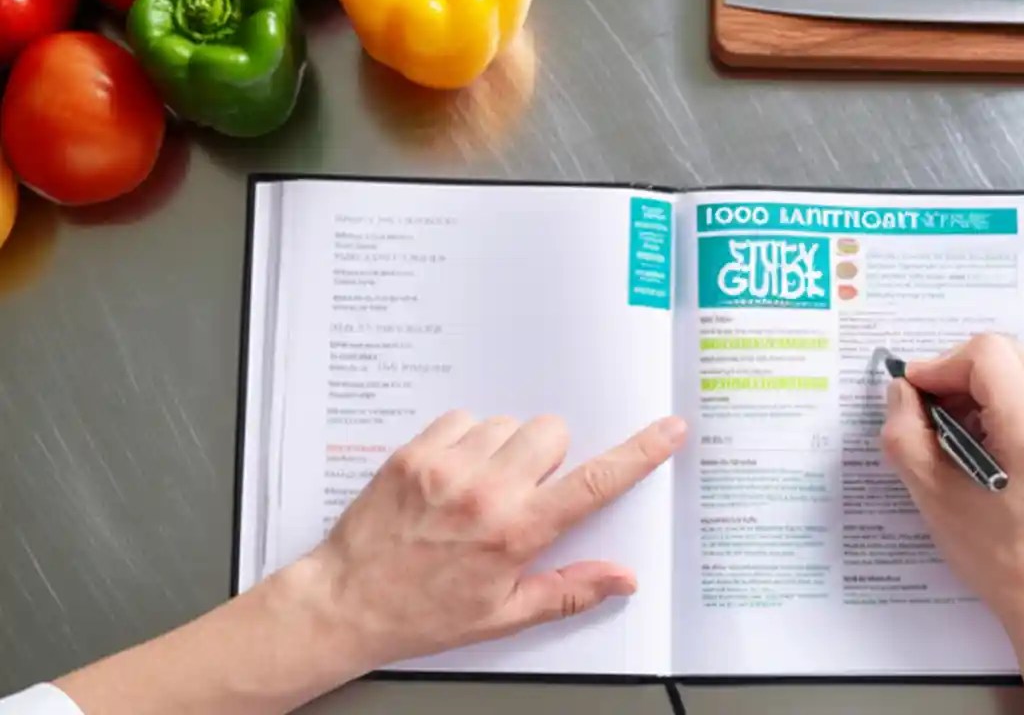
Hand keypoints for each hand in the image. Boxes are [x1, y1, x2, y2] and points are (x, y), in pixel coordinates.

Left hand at [302, 410, 686, 670]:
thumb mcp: (504, 614)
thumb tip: (624, 577)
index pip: (594, 483)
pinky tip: (452, 473)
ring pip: (507, 423)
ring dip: (505, 447)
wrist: (346, 602)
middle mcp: (486, 492)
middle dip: (550, 455)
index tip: (668, 430)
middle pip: (552, 431)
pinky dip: (466, 438)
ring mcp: (446, 466)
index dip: (639, 453)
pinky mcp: (414, 452)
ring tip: (479, 486)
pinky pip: (463, 418)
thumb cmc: (424, 612)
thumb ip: (569, 590)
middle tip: (525, 490)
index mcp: (516, 533)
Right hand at [880, 334, 1023, 625]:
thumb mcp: (932, 495)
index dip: (939, 366)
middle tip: (928, 412)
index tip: (913, 396)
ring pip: (1016, 369)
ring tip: (949, 434)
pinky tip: (976, 445)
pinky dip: (996, 404)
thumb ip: (904, 432)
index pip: (985, 353)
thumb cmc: (996, 556)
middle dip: (955, 373)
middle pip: (1002, 353)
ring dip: (974, 389)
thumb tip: (902, 391)